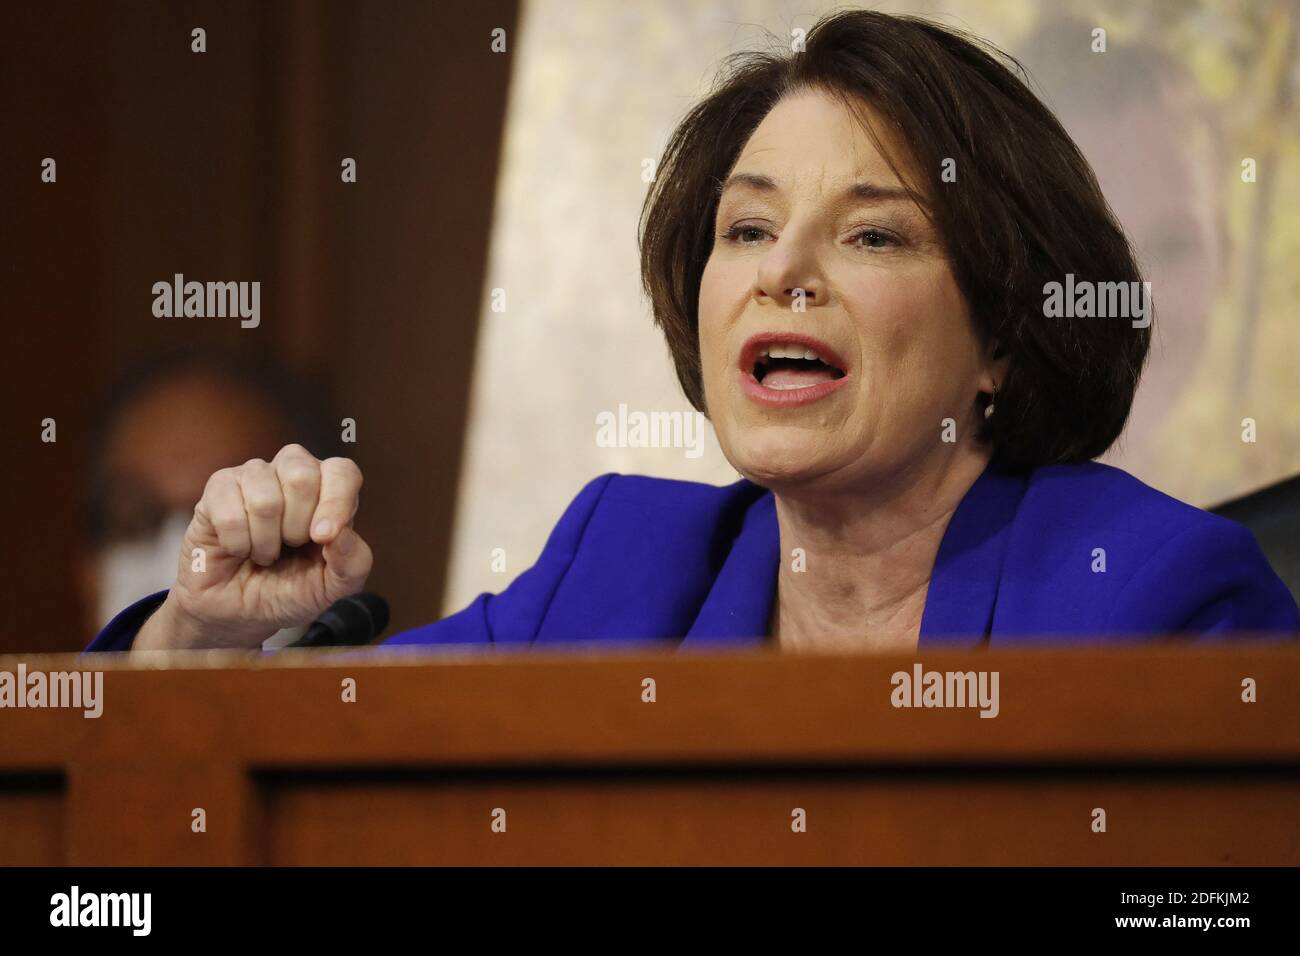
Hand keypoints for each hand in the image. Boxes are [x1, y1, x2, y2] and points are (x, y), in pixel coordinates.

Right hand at [133, 444, 372, 649]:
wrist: (240, 614)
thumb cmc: (290, 591)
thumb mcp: (333, 588)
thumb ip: (352, 562)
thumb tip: (340, 532)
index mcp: (329, 490)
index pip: (342, 471)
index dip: (335, 502)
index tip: (322, 538)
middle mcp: (293, 474)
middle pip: (301, 474)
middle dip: (296, 526)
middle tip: (289, 546)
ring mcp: (254, 476)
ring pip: (264, 497)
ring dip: (265, 540)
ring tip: (264, 553)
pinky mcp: (219, 488)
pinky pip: (229, 511)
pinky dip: (238, 543)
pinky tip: (240, 549)